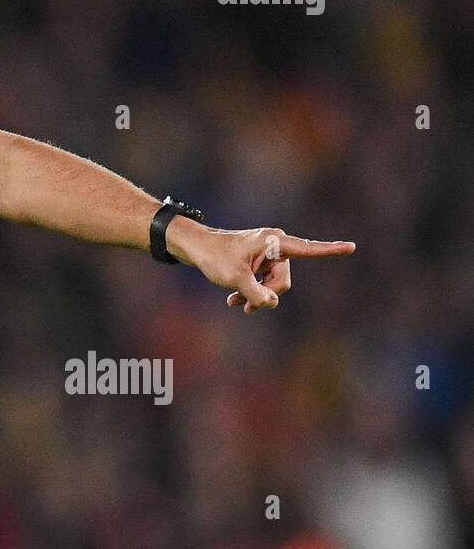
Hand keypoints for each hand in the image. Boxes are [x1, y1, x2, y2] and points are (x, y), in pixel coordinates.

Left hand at [167, 221, 355, 313]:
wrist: (196, 248)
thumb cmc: (215, 257)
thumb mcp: (234, 278)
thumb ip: (256, 293)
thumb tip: (272, 303)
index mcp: (274, 241)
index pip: (307, 248)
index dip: (330, 250)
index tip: (352, 246)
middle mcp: (276, 245)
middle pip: (284, 280)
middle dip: (267, 295)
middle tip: (245, 307)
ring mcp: (269, 254)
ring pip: (275, 285)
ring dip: (257, 296)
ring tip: (235, 304)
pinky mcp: (261, 261)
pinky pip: (265, 282)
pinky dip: (253, 292)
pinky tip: (235, 301)